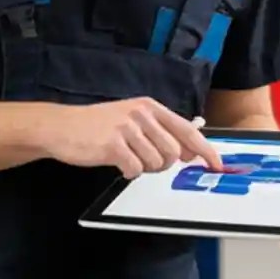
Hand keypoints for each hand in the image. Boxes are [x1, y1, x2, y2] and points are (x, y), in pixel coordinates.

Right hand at [43, 98, 222, 178]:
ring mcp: (127, 128)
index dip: (206, 150)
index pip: (188, 130)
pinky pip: (134, 170)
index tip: (217, 165)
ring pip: (155, 163)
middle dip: (162, 164)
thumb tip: (191, 152)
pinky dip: (128, 172)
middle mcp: (141, 114)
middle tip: (143, 159)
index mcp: (150, 107)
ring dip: (143, 168)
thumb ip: (161, 132)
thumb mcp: (133, 120)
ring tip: (126, 157)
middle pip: (173, 153)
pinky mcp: (113, 145)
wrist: (61, 127)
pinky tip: (116, 162)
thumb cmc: (98, 126)